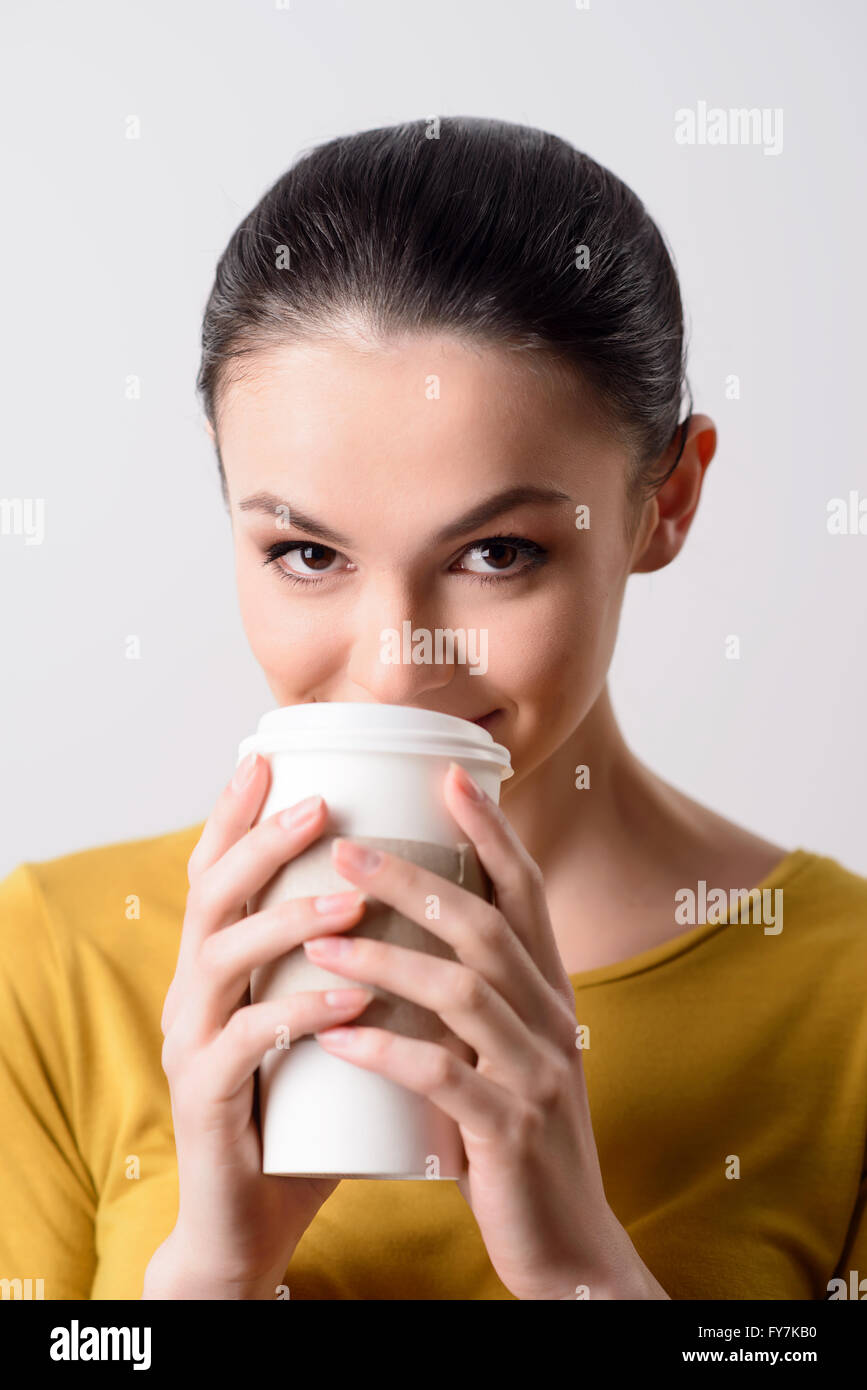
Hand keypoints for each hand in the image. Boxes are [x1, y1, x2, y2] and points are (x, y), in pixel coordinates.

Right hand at [146, 753, 374, 1298]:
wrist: (255, 1219)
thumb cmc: (301, 1109)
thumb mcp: (323, 1021)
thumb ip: (352, 963)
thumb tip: (427, 893)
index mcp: (220, 966)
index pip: (217, 873)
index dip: (234, 814)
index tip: (268, 757)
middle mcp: (195, 994)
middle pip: (210, 897)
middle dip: (260, 844)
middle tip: (319, 810)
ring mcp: (193, 1045)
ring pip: (220, 960)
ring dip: (287, 920)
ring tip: (350, 899)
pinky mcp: (207, 1101)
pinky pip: (245, 1045)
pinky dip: (299, 1013)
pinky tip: (350, 996)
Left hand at [303, 761, 668, 1299]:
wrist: (567, 1245)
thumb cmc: (515, 1138)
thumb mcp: (504, 1052)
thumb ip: (470, 996)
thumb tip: (403, 932)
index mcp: (549, 992)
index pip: (524, 893)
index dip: (490, 830)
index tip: (447, 775)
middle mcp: (551, 1019)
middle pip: (482, 926)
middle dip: (411, 882)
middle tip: (342, 850)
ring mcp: (535, 1074)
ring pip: (461, 992)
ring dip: (387, 961)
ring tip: (320, 940)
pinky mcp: (510, 1133)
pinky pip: (444, 1079)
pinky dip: (388, 1052)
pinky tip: (338, 1039)